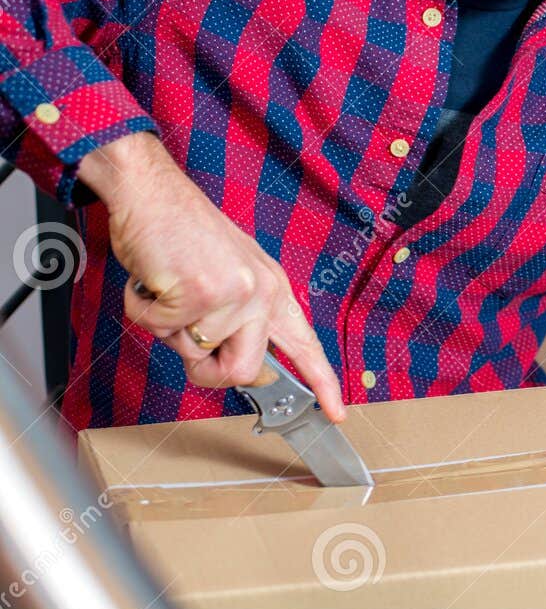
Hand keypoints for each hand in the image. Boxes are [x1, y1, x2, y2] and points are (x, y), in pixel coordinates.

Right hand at [79, 132, 345, 421]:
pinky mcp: (198, 294)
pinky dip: (145, 311)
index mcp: (273, 290)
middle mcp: (261, 293)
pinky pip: (161, 331)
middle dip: (206, 369)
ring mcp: (233, 294)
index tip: (336, 413)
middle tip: (186, 334)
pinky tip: (156, 280)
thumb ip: (240, 323)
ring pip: (193, 354)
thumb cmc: (185, 236)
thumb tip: (244, 374)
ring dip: (168, 329)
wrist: (155, 194)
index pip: (304, 346)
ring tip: (171, 288)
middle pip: (242, 372)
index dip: (323, 383)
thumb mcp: (230, 278)